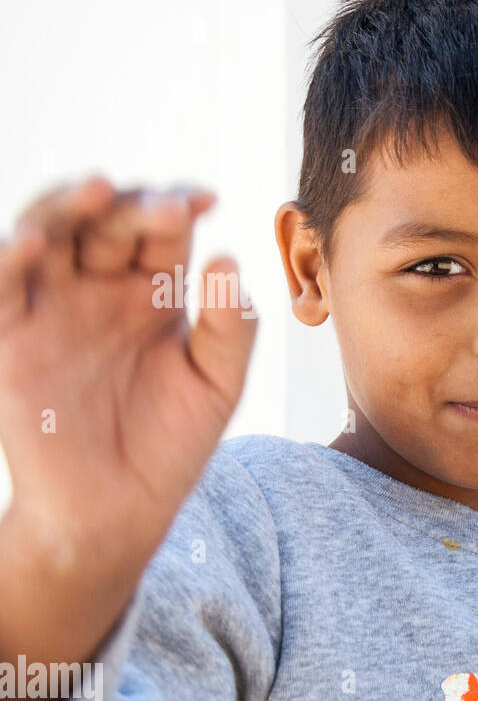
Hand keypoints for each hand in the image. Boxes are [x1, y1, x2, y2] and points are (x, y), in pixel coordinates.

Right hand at [0, 174, 256, 564]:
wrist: (120, 510)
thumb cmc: (171, 445)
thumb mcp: (217, 384)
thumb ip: (231, 327)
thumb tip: (226, 258)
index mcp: (154, 292)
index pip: (162, 232)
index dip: (179, 207)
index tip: (205, 198)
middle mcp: (100, 289)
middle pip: (106, 222)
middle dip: (134, 205)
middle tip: (166, 207)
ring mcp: (53, 309)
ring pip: (49, 234)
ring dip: (67, 206)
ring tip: (98, 189)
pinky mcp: (12, 338)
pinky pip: (3, 288)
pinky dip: (10, 259)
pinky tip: (33, 242)